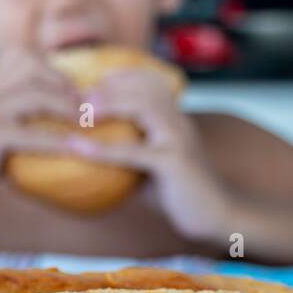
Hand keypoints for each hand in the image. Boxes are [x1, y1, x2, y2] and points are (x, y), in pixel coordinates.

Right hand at [0, 48, 82, 206]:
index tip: (77, 92)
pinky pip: (28, 134)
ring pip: (34, 95)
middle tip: (89, 107)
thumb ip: (20, 115)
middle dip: (65, 84)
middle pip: (33, 66)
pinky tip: (75, 150)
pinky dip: (55, 142)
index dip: (55, 70)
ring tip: (89, 123)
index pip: (25, 55)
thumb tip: (65, 117)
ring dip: (67, 108)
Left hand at [74, 68, 233, 242]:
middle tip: (77, 97)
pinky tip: (79, 149)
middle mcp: (178, 122)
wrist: (216, 215)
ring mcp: (177, 140)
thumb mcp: (151, 167)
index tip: (92, 83)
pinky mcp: (173, 162)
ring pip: (143, 108)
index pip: (151, 83)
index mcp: (174, 120)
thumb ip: (129, 154)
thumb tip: (92, 154)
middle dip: (109, 88)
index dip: (122, 77)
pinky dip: (104, 149)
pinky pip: (134, 151)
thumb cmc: (179, 193)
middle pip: (143, 89)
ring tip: (81, 112)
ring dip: (109, 105)